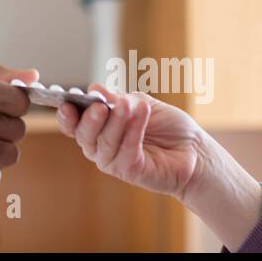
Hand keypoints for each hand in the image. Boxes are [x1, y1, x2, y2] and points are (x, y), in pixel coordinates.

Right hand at [57, 82, 261, 249]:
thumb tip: (95, 89)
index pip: (73, 124)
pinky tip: (142, 113)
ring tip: (127, 105)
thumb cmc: (166, 126)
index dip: (67, 114)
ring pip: (104, 142)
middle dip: (90, 118)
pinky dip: (132, 130)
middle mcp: (100, 147)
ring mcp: (114, 161)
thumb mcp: (140, 103)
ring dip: (115, 121)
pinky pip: (126, 150)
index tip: (67, 101)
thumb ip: (117, 98)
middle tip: (100, 105)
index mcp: (98, 129)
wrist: (194, 149)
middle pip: (83, 135)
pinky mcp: (130, 171)